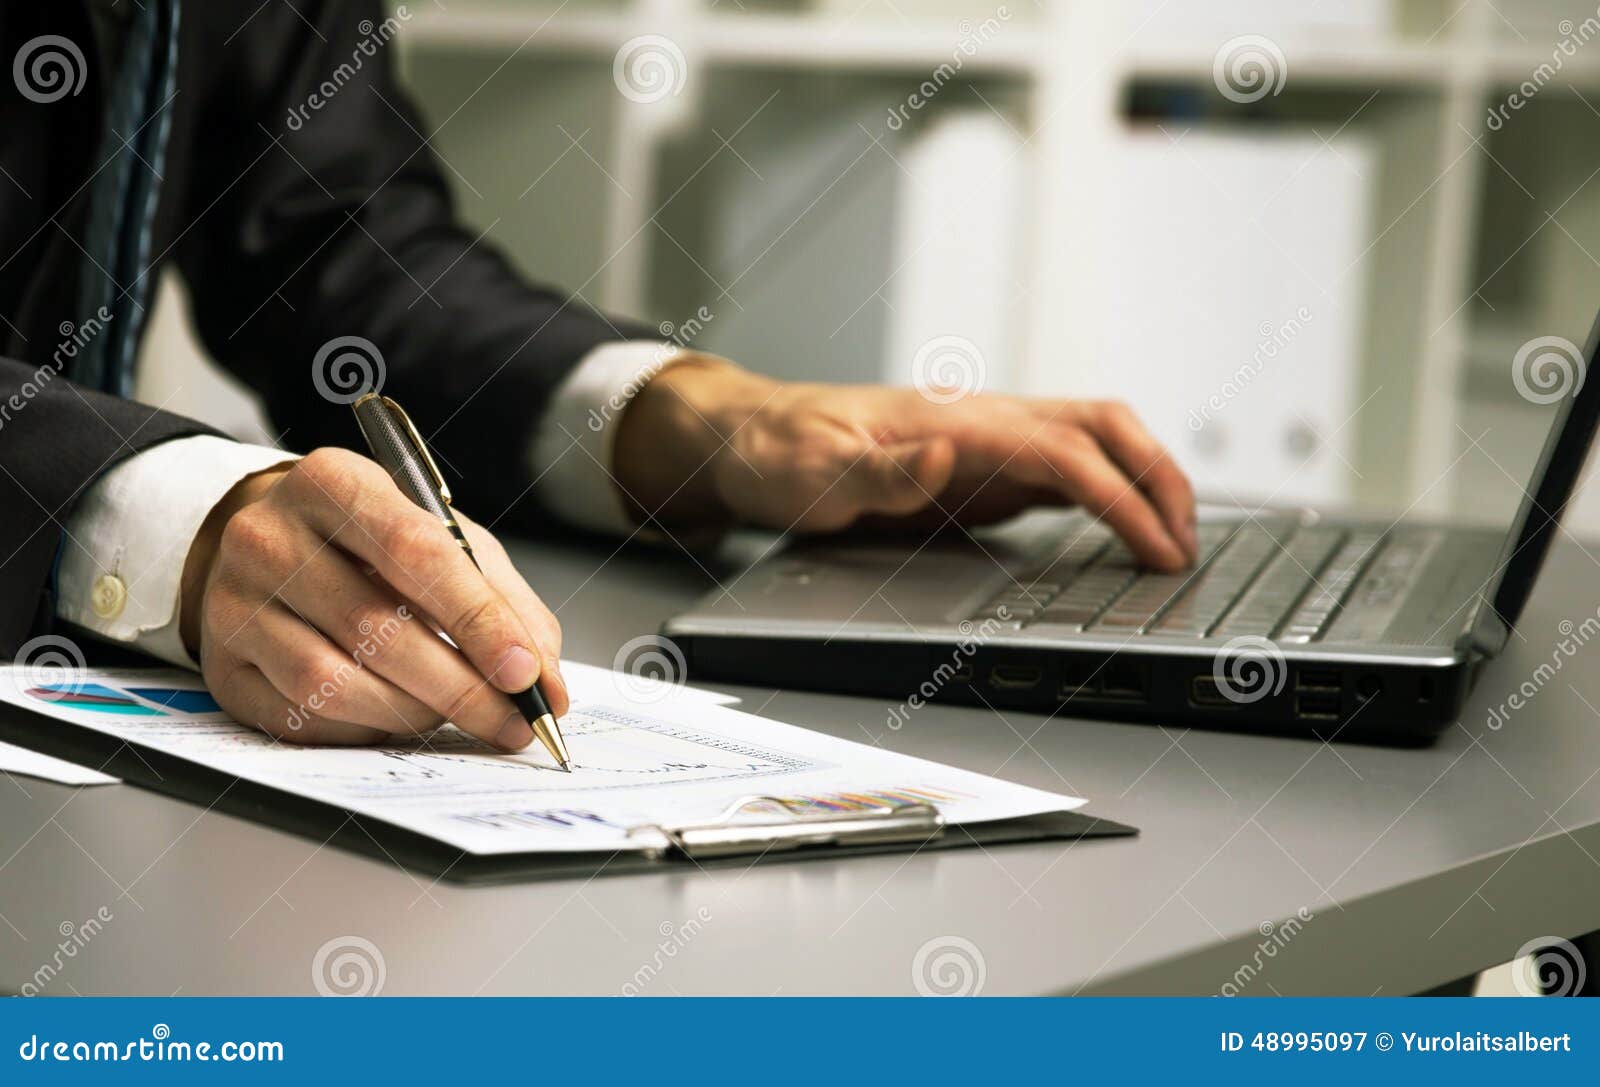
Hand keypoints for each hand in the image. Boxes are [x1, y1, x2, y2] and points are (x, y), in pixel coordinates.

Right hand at [179, 448, 566, 749]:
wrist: (265, 544)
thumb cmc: (369, 542)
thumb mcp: (444, 541)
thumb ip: (502, 600)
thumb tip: (544, 677)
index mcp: (334, 482)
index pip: (417, 553)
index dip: (480, 621)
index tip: (527, 673)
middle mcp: (270, 536)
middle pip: (376, 628)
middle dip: (462, 686)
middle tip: (513, 719)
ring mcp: (235, 603)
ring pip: (334, 682)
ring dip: (415, 712)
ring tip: (459, 715)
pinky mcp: (223, 666)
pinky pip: (303, 716)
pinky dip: (368, 728)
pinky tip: (399, 716)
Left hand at [614, 358, 1197, 570]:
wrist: (754, 438)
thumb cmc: (780, 452)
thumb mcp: (814, 471)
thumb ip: (881, 468)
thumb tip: (947, 455)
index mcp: (956, 420)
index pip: (1067, 452)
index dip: (1122, 499)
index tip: (1157, 547)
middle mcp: (985, 423)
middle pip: (1104, 428)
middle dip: (1159, 478)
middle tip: (1187, 544)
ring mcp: (988, 443)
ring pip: (1094, 444)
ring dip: (1143, 482)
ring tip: (1172, 542)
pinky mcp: (982, 467)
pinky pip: (1064, 472)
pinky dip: (1109, 495)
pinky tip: (1123, 531)